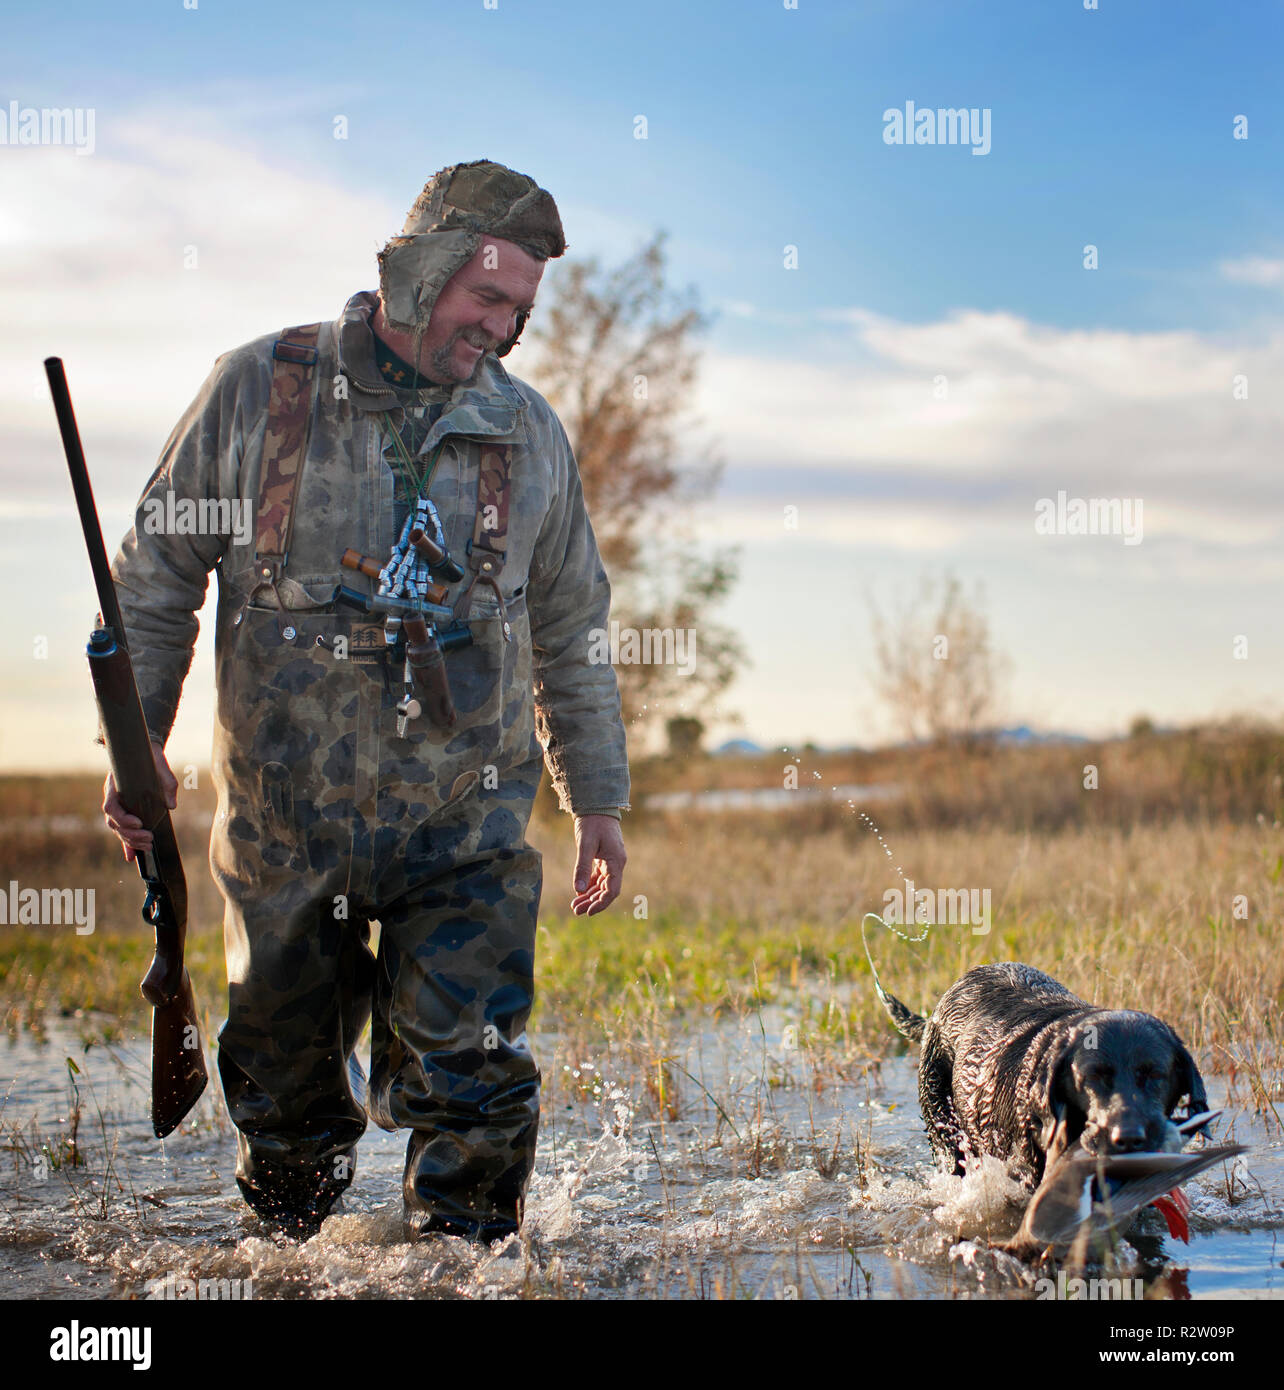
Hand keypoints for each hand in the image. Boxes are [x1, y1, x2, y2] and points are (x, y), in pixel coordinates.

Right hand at [102, 737, 177, 862]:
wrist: (145, 750)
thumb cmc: (151, 756)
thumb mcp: (160, 764)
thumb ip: (167, 782)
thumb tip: (171, 805)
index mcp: (114, 786)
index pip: (111, 807)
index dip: (123, 818)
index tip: (139, 823)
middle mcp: (113, 797)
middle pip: (114, 823)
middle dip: (131, 835)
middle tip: (150, 839)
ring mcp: (118, 805)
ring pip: (118, 829)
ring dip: (131, 841)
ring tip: (149, 846)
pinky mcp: (126, 811)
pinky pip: (123, 830)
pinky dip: (127, 844)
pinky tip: (132, 857)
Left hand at [570, 815, 625, 916]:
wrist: (597, 806)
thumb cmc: (592, 823)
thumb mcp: (586, 844)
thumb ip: (582, 867)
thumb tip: (578, 890)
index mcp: (616, 862)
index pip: (612, 890)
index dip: (601, 903)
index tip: (588, 912)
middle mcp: (616, 864)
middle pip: (606, 890)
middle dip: (592, 902)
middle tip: (576, 911)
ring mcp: (610, 862)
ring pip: (601, 886)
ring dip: (589, 896)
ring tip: (574, 906)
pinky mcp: (603, 859)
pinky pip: (598, 878)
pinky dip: (589, 886)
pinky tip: (579, 893)